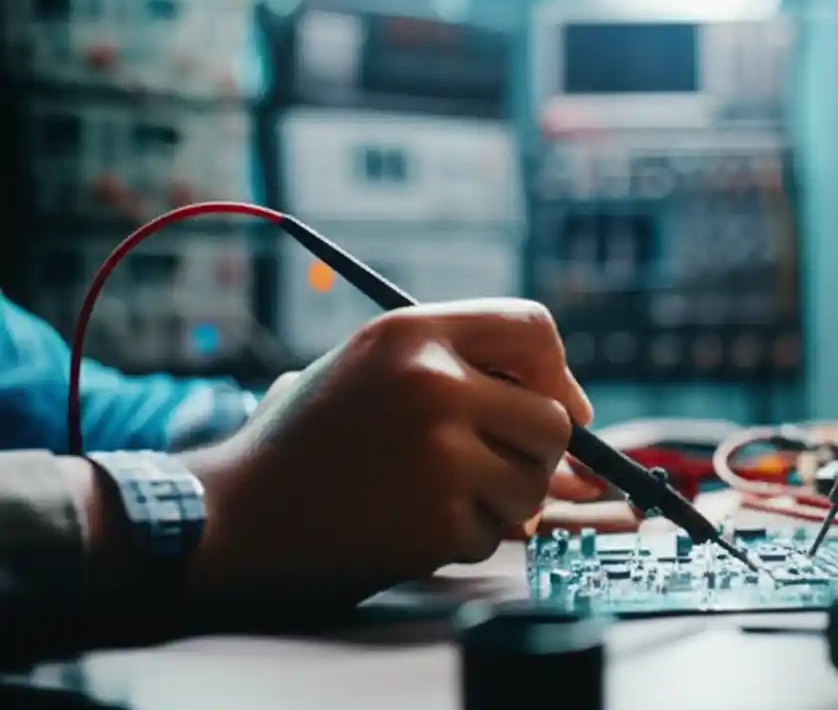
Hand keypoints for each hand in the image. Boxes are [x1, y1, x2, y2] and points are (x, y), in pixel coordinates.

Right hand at [181, 298, 592, 604]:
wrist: (236, 514)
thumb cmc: (310, 438)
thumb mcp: (371, 366)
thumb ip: (460, 366)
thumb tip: (572, 409)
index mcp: (412, 333)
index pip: (532, 329)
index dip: (557, 374)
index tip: (562, 406)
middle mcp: (433, 385)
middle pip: (553, 420)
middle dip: (536, 453)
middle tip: (498, 467)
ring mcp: (439, 457)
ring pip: (531, 483)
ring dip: (500, 500)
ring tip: (433, 492)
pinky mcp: (437, 522)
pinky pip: (494, 533)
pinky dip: (464, 538)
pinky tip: (408, 524)